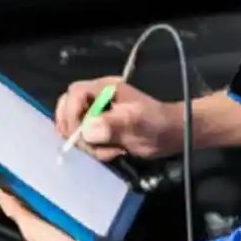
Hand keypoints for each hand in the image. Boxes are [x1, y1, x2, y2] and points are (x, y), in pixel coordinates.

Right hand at [55, 77, 180, 160]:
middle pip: (67, 110)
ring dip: (88, 144)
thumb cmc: (158, 125)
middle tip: (94, 146)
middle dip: (76, 132)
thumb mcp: (138, 123)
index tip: (81, 134)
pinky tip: (113, 152)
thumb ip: (113, 124)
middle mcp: (97, 98)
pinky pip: (83, 139)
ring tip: (112, 150)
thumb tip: (86, 130)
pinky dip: (93, 149)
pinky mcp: (99, 129)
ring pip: (73, 128)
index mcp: (105, 89)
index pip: (74, 94)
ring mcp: (97, 114)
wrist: (173, 135)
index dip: (72, 114)